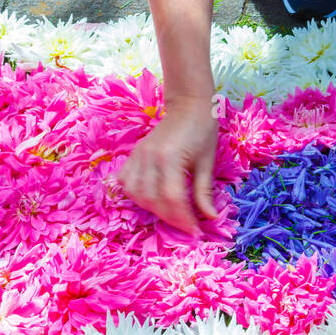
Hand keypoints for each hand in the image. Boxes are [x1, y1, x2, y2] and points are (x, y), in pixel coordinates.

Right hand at [115, 96, 219, 235]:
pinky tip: (150, 200)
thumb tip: (210, 217)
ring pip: (135, 193)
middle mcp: (150, 157)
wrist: (189, 103)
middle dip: (169, 217)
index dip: (183, 219)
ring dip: (151, 208)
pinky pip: (126, 181)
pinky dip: (135, 195)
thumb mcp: (207, 162)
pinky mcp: (134, 154)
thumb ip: (204, 191)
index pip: (172, 198)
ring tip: (170, 214)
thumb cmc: (202, 130)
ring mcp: (138, 155)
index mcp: (171, 158)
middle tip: (185, 225)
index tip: (195, 231)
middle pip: (152, 199)